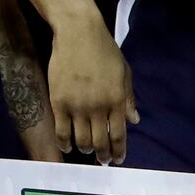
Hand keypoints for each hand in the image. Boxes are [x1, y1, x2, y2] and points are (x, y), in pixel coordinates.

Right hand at [48, 16, 137, 163]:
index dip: (118, 152)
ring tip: (87, 150)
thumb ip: (129, 98)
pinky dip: (65, 144)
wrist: (78, 33)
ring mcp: (77, 107)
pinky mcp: (59, 103)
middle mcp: (98, 107)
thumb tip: (134, 121)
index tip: (117, 159)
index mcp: (117, 100)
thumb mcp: (124, 72)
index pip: (119, 135)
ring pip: (81, 141)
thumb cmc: (104, 50)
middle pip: (100, 143)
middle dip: (103, 156)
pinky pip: (61, 132)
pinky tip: (68, 146)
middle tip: (102, 160)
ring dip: (86, 150)